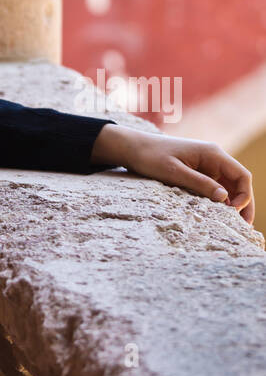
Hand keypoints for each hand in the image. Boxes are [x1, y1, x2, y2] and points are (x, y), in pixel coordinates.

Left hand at [91, 123, 255, 224]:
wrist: (133, 148)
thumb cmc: (151, 156)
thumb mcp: (174, 172)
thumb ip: (199, 184)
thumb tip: (224, 199)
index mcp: (212, 153)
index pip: (242, 175)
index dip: (244, 195)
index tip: (233, 213)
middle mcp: (214, 158)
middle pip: (239, 183)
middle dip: (243, 204)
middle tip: (243, 228)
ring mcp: (207, 166)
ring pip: (229, 187)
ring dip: (233, 204)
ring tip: (234, 226)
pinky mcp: (198, 172)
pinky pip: (215, 187)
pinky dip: (220, 201)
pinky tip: (218, 216)